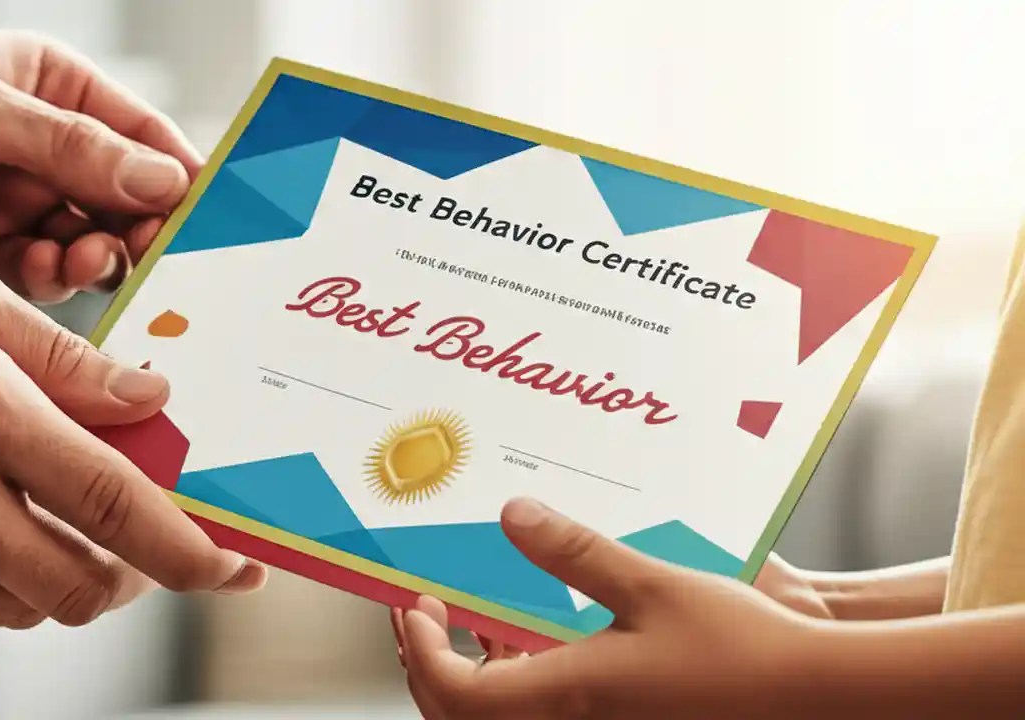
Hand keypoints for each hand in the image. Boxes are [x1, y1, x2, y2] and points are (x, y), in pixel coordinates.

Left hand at [0, 25, 199, 302]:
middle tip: (154, 252)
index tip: (215, 215)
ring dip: (98, 252)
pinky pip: (40, 277)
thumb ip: (62, 146)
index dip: (178, 172)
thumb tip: (161, 178)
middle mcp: (33, 148)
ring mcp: (5, 204)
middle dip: (143, 224)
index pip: (135, 131)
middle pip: (123, 195)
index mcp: (40, 85)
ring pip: (88, 240)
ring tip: (84, 255)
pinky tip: (50, 270)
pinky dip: (56, 280)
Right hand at [0, 253, 264, 628]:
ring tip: (62, 521)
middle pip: (82, 585)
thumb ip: (62, 356)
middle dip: (137, 577)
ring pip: (28, 608)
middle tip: (148, 546)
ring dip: (68, 576)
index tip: (236, 563)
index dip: (191, 546)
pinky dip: (0, 583)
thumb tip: (146, 399)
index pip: (113, 503)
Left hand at [395, 499, 828, 718]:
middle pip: (464, 718)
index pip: (454, 694)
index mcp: (570, 697)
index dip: (421, 649)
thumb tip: (512, 517)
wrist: (814, 698)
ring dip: (474, 678)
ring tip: (479, 620)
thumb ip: (573, 552)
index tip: (415, 606)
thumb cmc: (743, 649)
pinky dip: (520, 684)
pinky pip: (544, 715)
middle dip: (433, 665)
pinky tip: (536, 640)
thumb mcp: (649, 584)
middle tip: (429, 615)